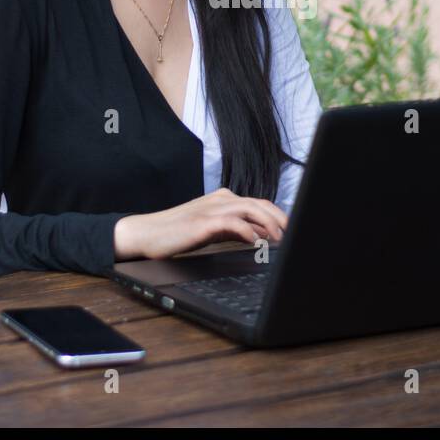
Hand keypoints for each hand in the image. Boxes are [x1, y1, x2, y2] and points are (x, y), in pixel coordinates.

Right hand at [113, 187, 287, 260]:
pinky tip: (255, 241)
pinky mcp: (203, 221)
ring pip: (249, 209)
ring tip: (279, 238)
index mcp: (223, 199)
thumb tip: (260, 235)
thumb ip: (234, 229)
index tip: (290, 229)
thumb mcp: (211, 229)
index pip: (258, 203)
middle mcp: (220, 199)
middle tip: (292, 233)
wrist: (147, 233)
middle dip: (279, 218)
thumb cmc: (177, 233)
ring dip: (268, 223)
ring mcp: (211, 208)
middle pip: (259, 204)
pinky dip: (247, 230)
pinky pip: (232, 222)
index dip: (277, 215)